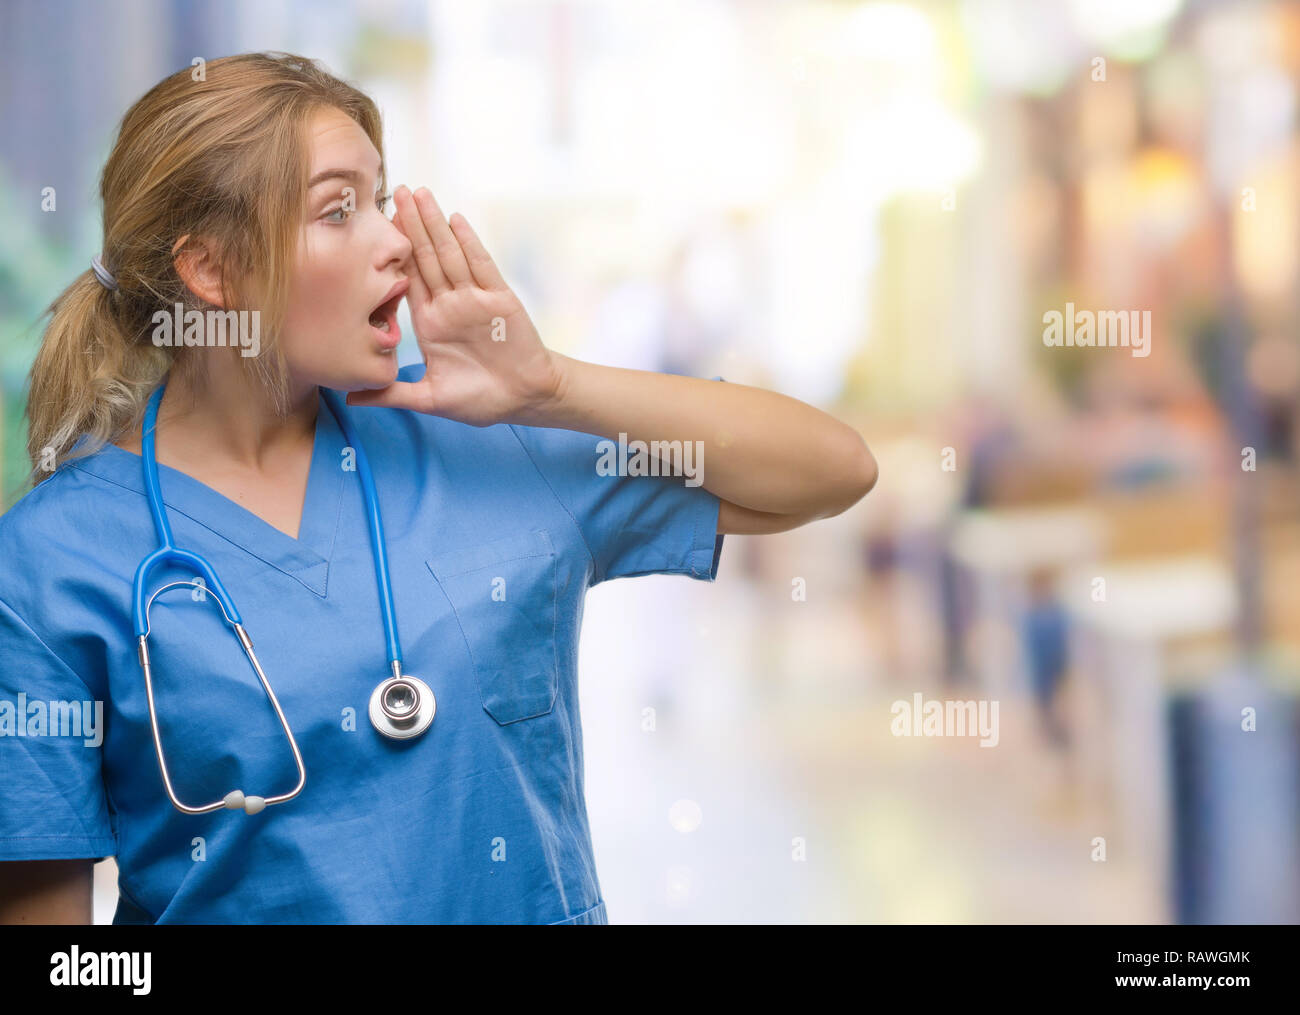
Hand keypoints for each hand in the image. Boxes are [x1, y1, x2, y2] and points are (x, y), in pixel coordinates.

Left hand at [346, 185, 565, 426]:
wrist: (525, 400)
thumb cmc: (481, 400)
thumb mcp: (429, 398)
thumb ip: (391, 393)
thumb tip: (349, 396)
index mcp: (431, 323)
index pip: (407, 280)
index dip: (392, 253)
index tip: (373, 227)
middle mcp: (450, 304)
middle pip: (426, 257)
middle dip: (410, 225)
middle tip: (393, 191)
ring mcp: (475, 299)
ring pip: (450, 254)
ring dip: (434, 224)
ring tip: (418, 194)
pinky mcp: (499, 299)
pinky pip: (481, 266)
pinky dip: (469, 242)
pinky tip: (455, 220)